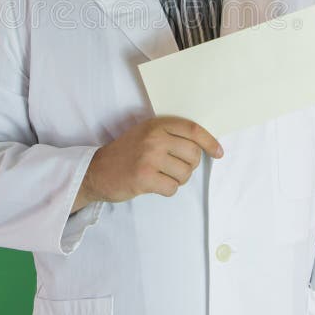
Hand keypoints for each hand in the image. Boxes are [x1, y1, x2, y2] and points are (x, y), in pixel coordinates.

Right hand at [71, 116, 222, 212]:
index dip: (210, 142)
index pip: (193, 130)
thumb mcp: (146, 133)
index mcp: (156, 125)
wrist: (96, 170)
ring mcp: (149, 158)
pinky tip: (154, 185)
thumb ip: (170, 135)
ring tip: (161, 176)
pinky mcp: (144, 178)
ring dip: (177, 179)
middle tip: (175, 167)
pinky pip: (172, 188)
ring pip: (185, 174)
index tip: (219, 152)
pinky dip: (167, 189)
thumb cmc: (126, 153)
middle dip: (190, 166)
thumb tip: (204, 145)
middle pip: (193, 155)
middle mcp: (154, 139)